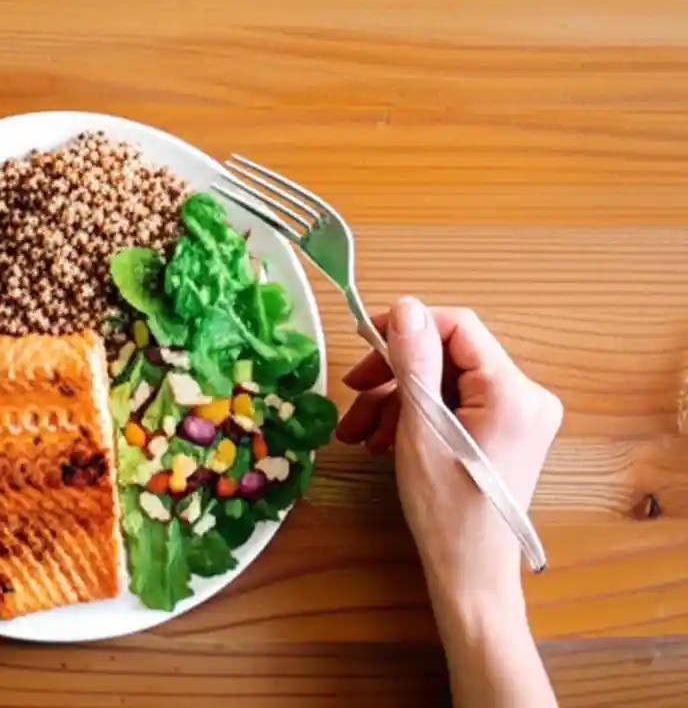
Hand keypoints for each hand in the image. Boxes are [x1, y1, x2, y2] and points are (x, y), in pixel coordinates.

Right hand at [336, 299, 562, 597]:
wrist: (469, 573)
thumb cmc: (444, 510)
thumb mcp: (420, 430)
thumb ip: (415, 363)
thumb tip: (405, 306)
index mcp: (513, 392)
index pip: (457, 327)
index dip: (407, 327)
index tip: (362, 343)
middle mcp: (528, 396)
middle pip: (448, 357)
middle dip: (395, 375)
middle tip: (350, 394)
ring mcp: (520, 416)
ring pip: (446, 383)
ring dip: (397, 400)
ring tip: (358, 433)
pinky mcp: (506, 434)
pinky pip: (455, 406)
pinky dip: (416, 417)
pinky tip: (383, 441)